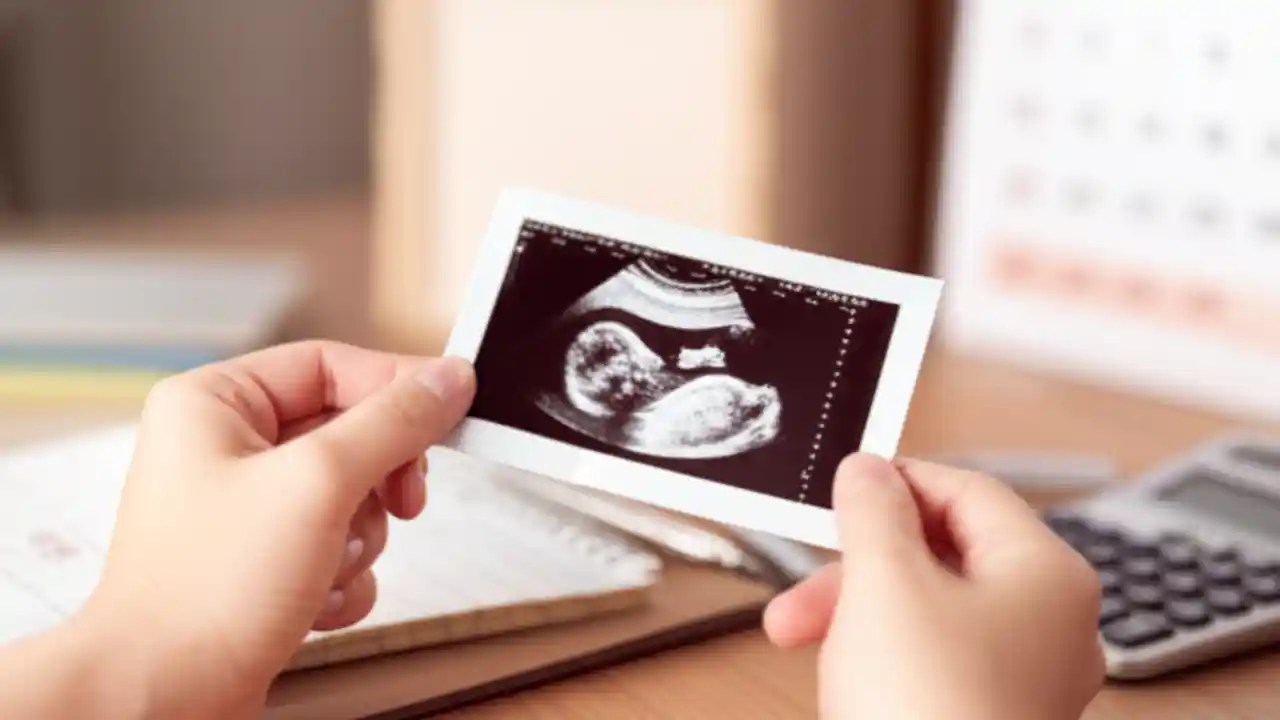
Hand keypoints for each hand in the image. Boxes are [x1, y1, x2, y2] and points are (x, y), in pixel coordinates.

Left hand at [55, 341, 471, 717]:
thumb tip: (449, 379)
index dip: (396, 386)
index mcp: (214, 403)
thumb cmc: (207, 591)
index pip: (332, 365)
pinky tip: (314, 604)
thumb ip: (394, 423)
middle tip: (402, 502)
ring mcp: (246, 509)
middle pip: (351, 431)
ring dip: (359, 539)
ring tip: (324, 569)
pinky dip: (343, 579)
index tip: (453, 408)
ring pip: (353, 495)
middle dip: (377, 482)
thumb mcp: (319, 484)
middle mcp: (226, 449)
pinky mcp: (264, 563)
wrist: (163, 699)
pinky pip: (338, 547)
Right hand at [764, 455, 1103, 719]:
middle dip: (857, 566)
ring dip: (855, 613)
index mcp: (1046, 574)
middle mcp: (1048, 624)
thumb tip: (868, 471)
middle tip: (803, 586)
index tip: (843, 487)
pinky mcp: (990, 716)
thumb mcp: (883, 583)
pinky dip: (880, 655)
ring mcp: (1024, 677)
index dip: (898, 482)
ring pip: (929, 610)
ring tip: (799, 637)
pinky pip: (932, 661)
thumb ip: (873, 511)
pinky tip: (843, 679)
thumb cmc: (929, 711)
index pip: (968, 490)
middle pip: (942, 554)